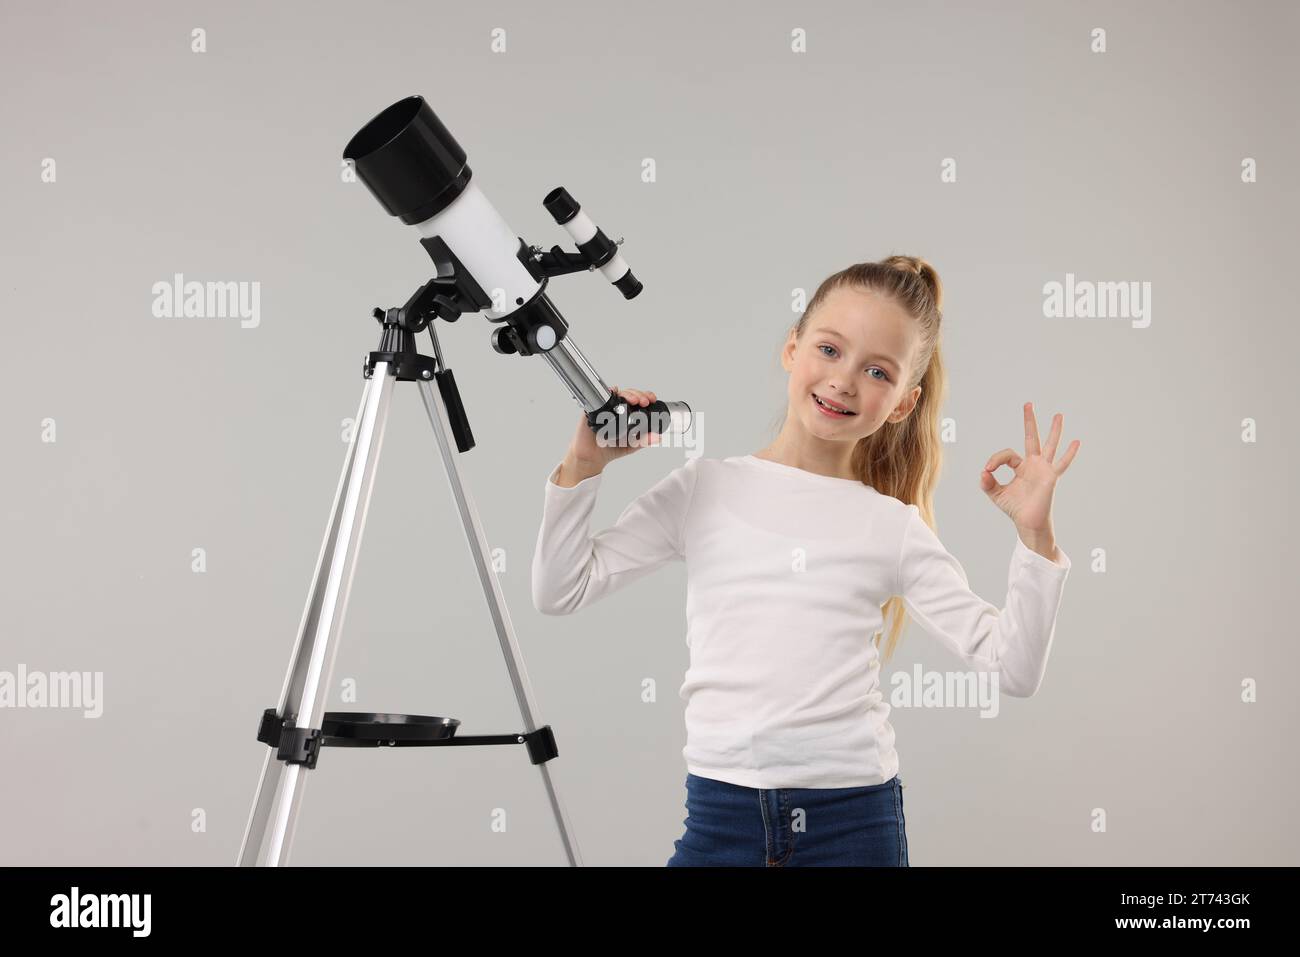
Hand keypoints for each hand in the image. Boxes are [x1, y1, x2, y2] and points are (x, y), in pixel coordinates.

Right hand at [566, 386, 662, 470]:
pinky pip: (601, 398)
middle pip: (629, 393)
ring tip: (634, 400)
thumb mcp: (632, 445)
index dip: (645, 396)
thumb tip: (658, 437)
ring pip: (618, 393)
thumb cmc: (611, 448)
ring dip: (627, 393)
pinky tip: (615, 392)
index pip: (638, 399)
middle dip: (638, 394)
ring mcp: (605, 408)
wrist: (592, 457)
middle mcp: (616, 408)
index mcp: (627, 414)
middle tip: (644, 401)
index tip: (651, 400)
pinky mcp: (594, 410)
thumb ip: (644, 441)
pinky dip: (609, 393)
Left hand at [980, 403, 1079, 533]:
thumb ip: (987, 483)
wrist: (1028, 522)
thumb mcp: (996, 494)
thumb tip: (983, 472)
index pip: (1008, 454)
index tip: (988, 470)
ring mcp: (1044, 469)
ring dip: (1053, 430)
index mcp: (1021, 467)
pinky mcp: (1050, 477)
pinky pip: (1062, 464)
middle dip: (1029, 421)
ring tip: (1058, 415)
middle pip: (1031, 437)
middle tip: (1027, 404)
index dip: (995, 459)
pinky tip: (1076, 442)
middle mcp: (1033, 464)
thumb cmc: (1015, 508)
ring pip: (1049, 445)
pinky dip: (1069, 454)